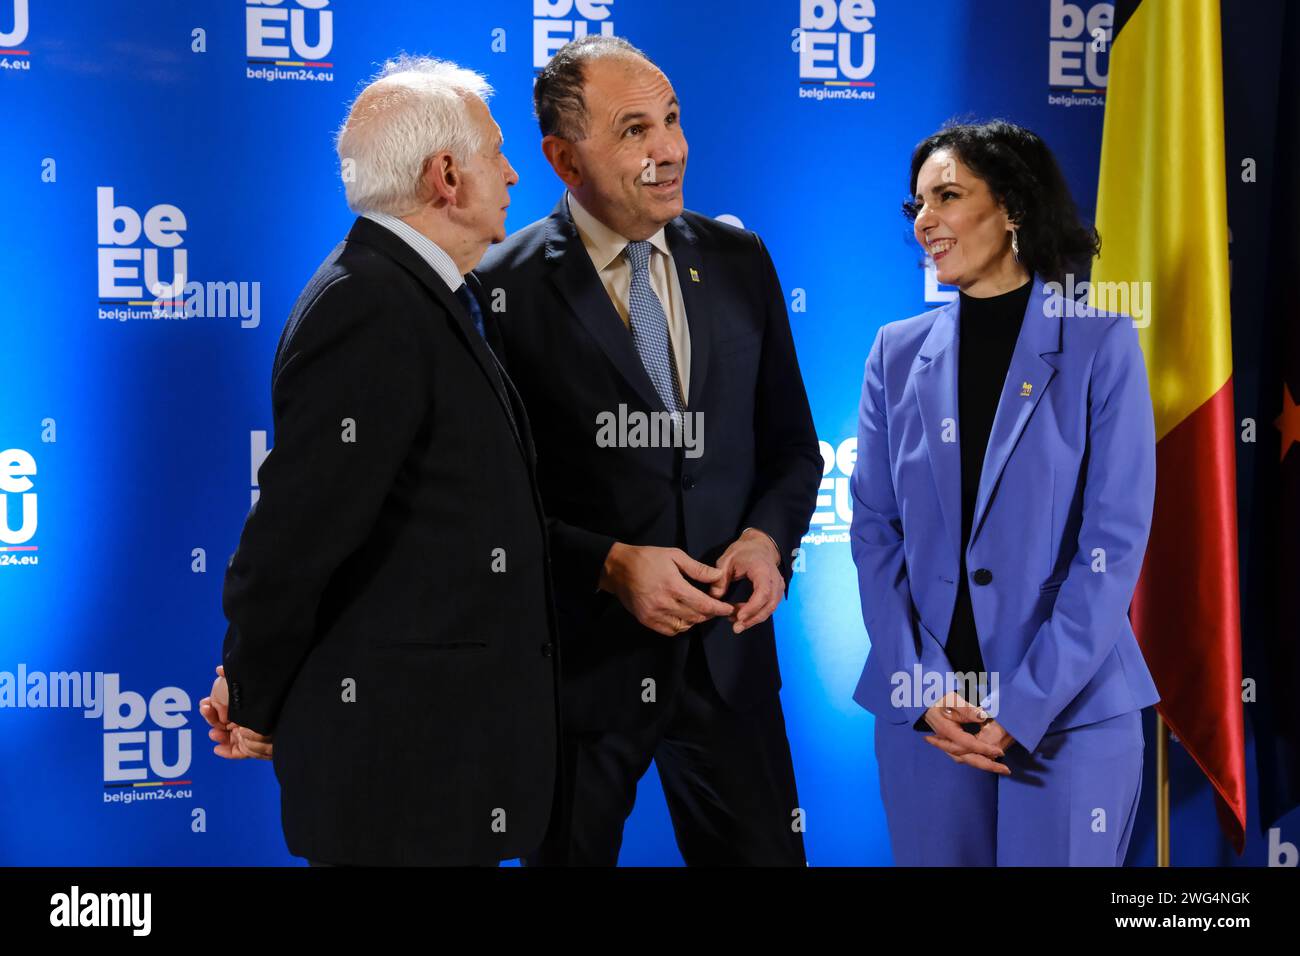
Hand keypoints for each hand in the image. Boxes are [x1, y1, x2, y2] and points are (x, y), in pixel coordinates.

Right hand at [199, 665, 273, 759]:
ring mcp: (245, 734)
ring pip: (225, 737)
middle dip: (210, 717)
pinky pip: (236, 752)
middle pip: (220, 722)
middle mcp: (242, 720)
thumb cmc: (267, 696)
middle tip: (206, 710)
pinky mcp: (249, 748)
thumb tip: (218, 670)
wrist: (286, 713)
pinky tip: (218, 749)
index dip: (210, 707)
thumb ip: (232, 676)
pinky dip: (226, 751)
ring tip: (215, 732)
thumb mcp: (248, 685)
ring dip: (217, 734)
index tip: (205, 704)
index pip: (220, 709)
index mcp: (241, 707)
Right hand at [599, 543, 733, 635]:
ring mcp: (654, 614)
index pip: (703, 604)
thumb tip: (719, 576)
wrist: (618, 568)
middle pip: (696, 616)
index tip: (729, 608)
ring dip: (696, 620)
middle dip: (710, 614)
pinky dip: (682, 626)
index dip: (719, 608)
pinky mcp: (647, 620)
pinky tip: (685, 616)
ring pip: (685, 625)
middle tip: (717, 608)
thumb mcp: (674, 555)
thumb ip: (698, 569)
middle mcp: (664, 603)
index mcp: (673, 585)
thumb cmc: (647, 558)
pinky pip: (670, 630)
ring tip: (701, 610)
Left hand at [707, 529, 783, 632]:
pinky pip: (769, 607)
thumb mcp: (726, 560)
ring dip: (754, 618)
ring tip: (736, 624)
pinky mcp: (777, 592)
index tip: (739, 616)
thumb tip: (715, 597)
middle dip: (753, 618)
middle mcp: (775, 579)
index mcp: (762, 569)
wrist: (759, 546)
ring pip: (771, 608)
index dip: (752, 607)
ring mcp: (778, 586)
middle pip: (769, 604)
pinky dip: (757, 614)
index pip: (763, 592)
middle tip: (736, 627)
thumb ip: (720, 579)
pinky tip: (742, 616)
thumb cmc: (742, 552)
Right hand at [921, 691, 1010, 774]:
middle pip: (967, 758)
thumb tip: (983, 716)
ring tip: (996, 766)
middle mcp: (946, 741)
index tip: (1001, 752)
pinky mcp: (946, 743)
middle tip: (1005, 770)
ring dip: (980, 764)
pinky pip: (959, 756)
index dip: (985, 749)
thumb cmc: (937, 699)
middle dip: (987, 765)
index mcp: (948, 732)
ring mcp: (945, 743)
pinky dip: (972, 759)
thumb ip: (967, 708)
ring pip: (963, 759)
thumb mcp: (952, 699)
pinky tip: (981, 759)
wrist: (921, 701)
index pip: (969, 745)